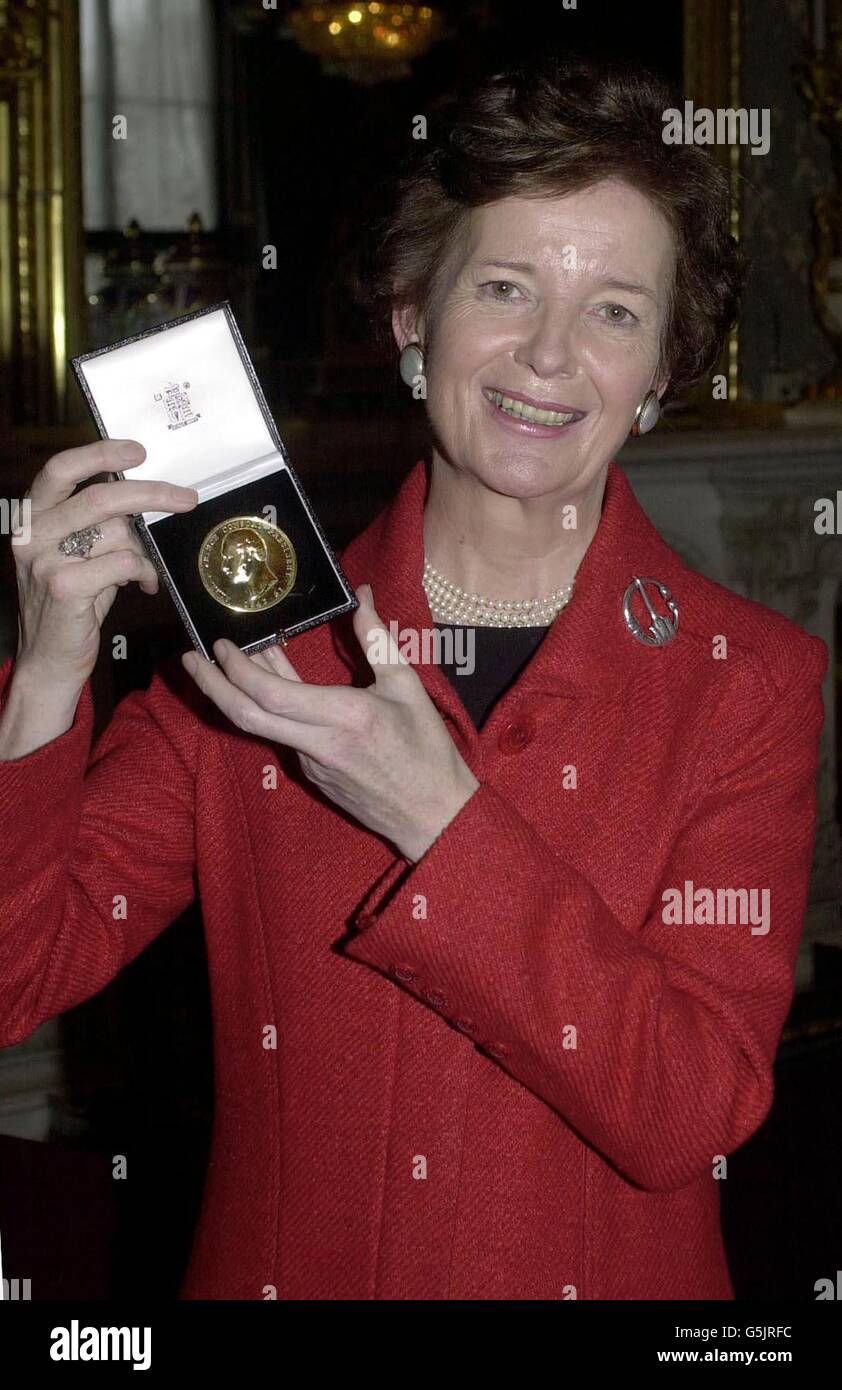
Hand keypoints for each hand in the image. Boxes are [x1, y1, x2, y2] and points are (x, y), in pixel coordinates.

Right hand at [12, 439, 197, 691]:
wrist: (49, 660)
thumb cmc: (71, 604)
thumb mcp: (76, 555)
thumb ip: (98, 526)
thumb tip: (146, 499)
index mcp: (31, 517)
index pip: (61, 469)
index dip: (100, 454)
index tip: (138, 451)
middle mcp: (31, 534)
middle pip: (100, 497)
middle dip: (152, 494)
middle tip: (186, 497)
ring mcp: (45, 561)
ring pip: (118, 534)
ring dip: (145, 552)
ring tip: (146, 571)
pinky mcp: (64, 588)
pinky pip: (122, 563)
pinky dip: (142, 572)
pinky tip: (143, 585)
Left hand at [181, 584, 479, 861]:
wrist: (433, 816)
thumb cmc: (428, 750)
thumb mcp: (407, 687)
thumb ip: (376, 639)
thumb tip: (361, 595)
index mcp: (343, 717)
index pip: (271, 694)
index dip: (238, 669)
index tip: (222, 643)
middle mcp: (317, 744)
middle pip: (246, 716)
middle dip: (211, 686)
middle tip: (189, 657)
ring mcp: (311, 764)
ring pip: (261, 727)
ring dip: (236, 695)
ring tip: (220, 664)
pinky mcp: (312, 775)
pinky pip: (281, 736)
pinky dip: (267, 708)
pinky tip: (267, 685)